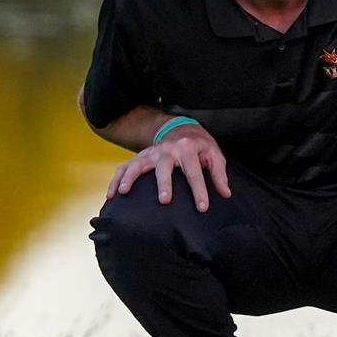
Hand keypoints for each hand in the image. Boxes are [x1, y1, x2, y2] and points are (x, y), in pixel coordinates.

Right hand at [107, 123, 231, 211]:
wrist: (182, 128)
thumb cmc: (200, 146)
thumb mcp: (214, 155)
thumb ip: (219, 175)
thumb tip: (225, 194)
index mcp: (188, 149)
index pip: (195, 172)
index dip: (200, 191)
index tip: (203, 208)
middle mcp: (167, 150)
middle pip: (164, 167)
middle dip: (164, 183)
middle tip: (164, 200)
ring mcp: (151, 153)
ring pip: (137, 164)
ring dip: (129, 178)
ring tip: (123, 192)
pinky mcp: (140, 157)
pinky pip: (124, 167)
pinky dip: (116, 179)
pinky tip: (111, 195)